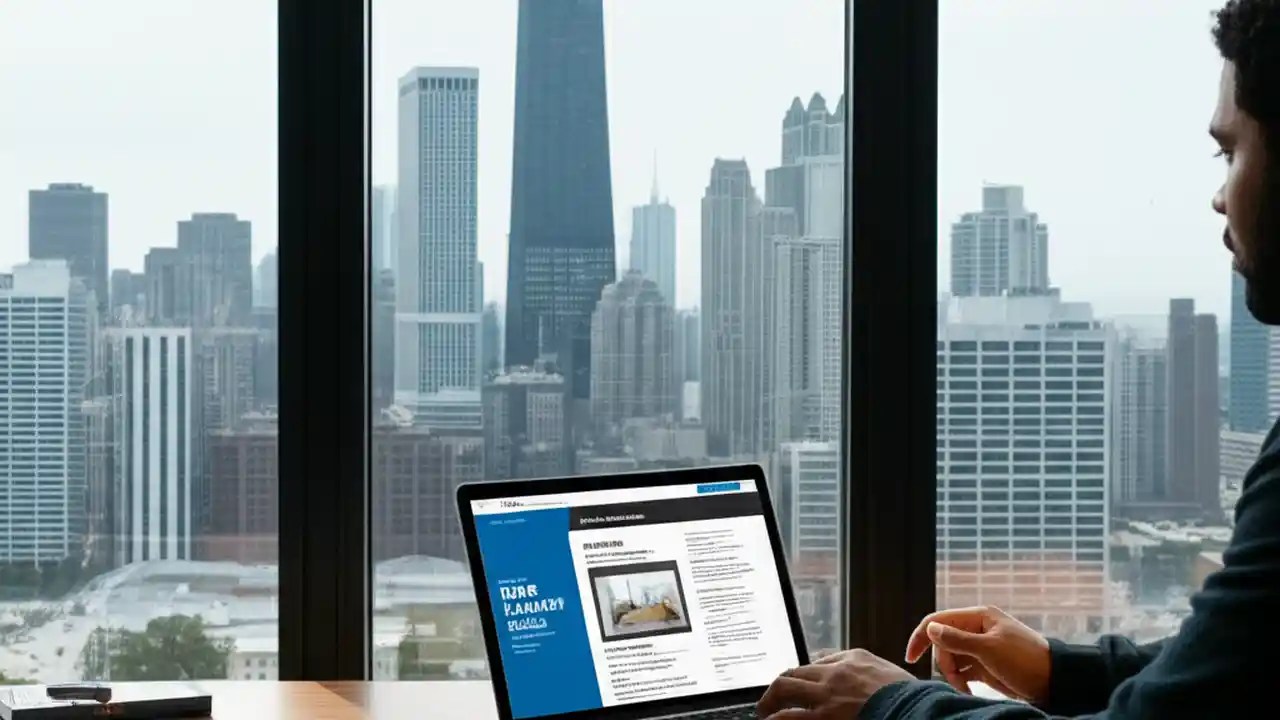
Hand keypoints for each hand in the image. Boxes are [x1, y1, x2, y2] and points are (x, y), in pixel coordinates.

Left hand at [756, 649, 914, 718]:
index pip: (819, 661)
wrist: (917, 710)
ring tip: (765, 711)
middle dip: (780, 684)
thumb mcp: (889, 675)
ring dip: (770, 699)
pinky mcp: (824, 715)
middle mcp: (835, 670)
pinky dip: (776, 718)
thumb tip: (860, 675)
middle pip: (795, 671)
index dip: (805, 674)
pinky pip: (790, 714)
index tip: (798, 682)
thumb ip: (869, 672)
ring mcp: (827, 692)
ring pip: (784, 686)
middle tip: (772, 698)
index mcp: (853, 658)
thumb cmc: (910, 698)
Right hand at [903, 605, 1050, 702]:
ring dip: (952, 674)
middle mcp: (976, 628)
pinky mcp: (985, 664)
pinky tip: (968, 690)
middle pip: (943, 642)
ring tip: (965, 688)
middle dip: (944, 663)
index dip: (921, 636)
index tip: (909, 658)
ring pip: (951, 658)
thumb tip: (930, 629)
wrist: (1053, 681)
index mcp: (978, 617)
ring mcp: (980, 647)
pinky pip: (962, 670)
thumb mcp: (989, 649)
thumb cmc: (1024, 660)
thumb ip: (957, 639)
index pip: (938, 620)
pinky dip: (960, 680)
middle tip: (956, 681)